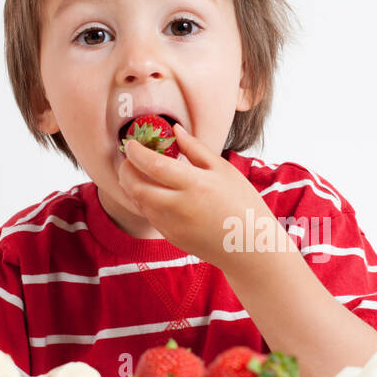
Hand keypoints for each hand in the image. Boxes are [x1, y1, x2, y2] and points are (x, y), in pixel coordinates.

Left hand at [118, 124, 276, 268]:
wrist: (250, 246)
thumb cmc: (243, 203)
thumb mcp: (224, 170)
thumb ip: (196, 149)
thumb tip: (174, 130)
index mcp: (196, 185)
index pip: (153, 165)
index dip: (136, 152)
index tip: (131, 143)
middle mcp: (180, 207)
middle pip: (136, 187)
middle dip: (126, 170)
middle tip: (130, 158)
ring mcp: (173, 225)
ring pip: (138, 202)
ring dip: (132, 185)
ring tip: (139, 172)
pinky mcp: (171, 237)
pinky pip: (148, 215)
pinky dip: (144, 200)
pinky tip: (153, 190)